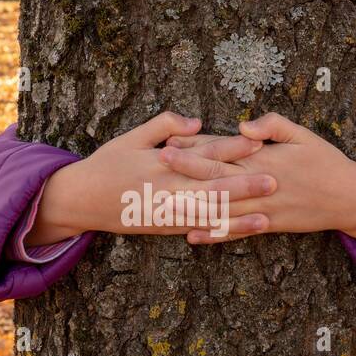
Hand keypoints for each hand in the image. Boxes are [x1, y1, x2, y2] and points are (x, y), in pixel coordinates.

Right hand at [24, 112, 276, 245]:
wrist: (80, 199)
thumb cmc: (107, 164)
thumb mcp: (131, 136)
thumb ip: (164, 125)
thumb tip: (197, 122)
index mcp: (161, 163)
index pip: (201, 154)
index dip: (230, 149)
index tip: (257, 143)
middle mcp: (166, 190)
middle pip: (211, 188)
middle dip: (244, 186)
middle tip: (275, 181)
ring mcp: (166, 212)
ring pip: (207, 216)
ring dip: (238, 216)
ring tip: (267, 216)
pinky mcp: (164, 227)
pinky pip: (196, 231)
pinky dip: (219, 233)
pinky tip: (240, 233)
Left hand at [161, 113, 355, 244]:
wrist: (348, 199)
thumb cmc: (326, 162)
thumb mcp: (304, 135)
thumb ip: (273, 125)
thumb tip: (243, 127)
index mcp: (264, 159)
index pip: (223, 151)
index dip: (195, 147)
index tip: (168, 141)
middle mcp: (259, 185)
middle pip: (215, 178)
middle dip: (185, 172)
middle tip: (157, 166)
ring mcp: (261, 208)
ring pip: (221, 207)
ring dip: (192, 205)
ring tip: (163, 203)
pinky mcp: (267, 226)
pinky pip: (237, 231)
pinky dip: (215, 234)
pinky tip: (193, 236)